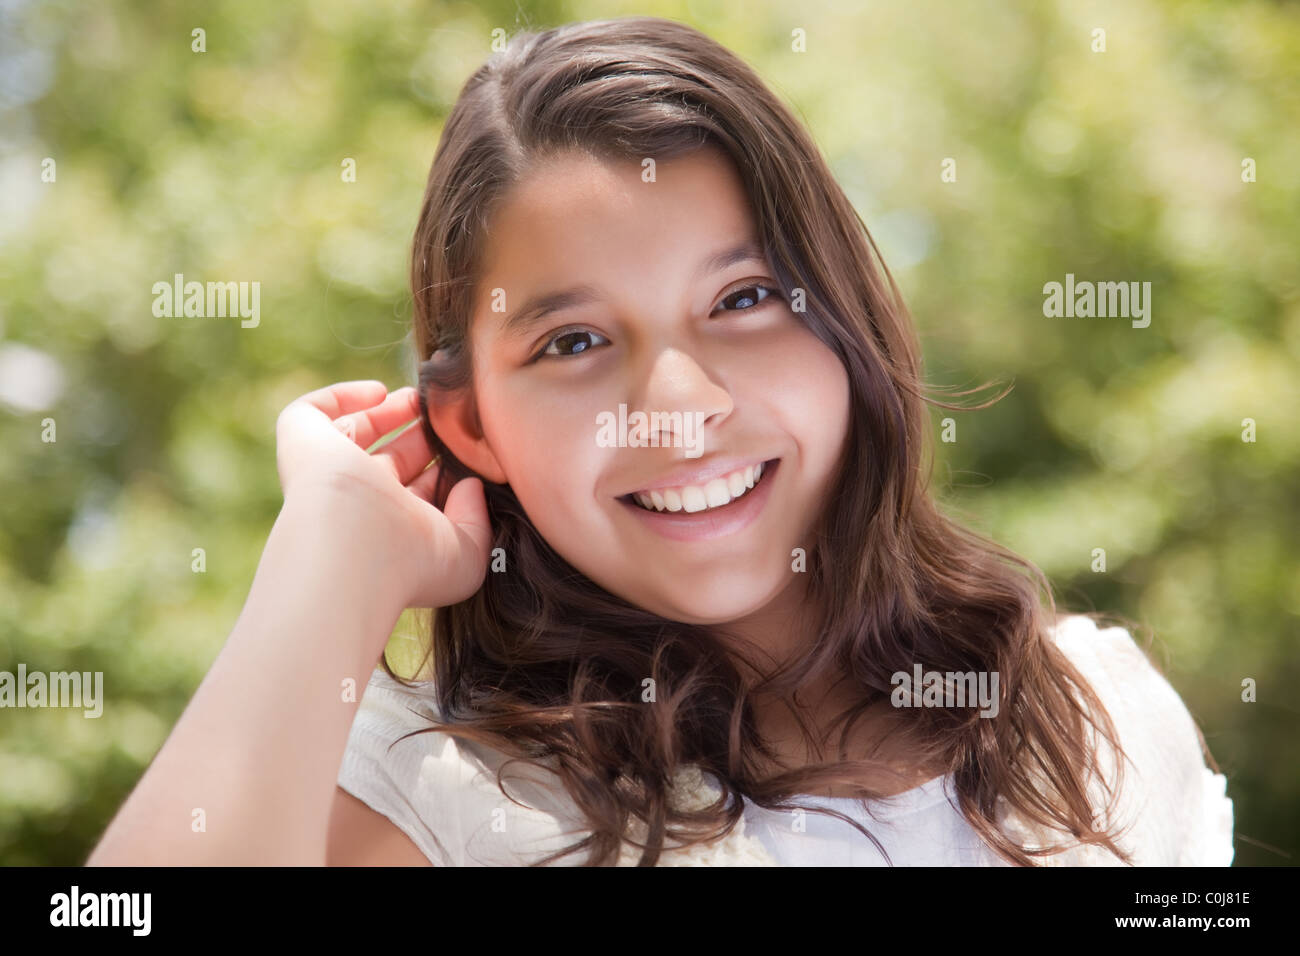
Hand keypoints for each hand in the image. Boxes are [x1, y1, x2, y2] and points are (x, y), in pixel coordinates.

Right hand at [274, 380, 491, 608]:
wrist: (354, 547)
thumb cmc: (412, 560)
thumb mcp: (466, 552)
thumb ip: (476, 518)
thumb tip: (471, 485)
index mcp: (390, 532)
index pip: (417, 494)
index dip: (443, 471)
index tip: (471, 452)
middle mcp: (356, 504)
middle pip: (390, 461)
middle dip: (420, 436)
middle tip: (448, 418)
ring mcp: (327, 473)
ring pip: (355, 435)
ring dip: (390, 413)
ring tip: (423, 399)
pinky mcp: (302, 443)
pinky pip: (312, 413)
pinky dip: (342, 397)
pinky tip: (379, 392)